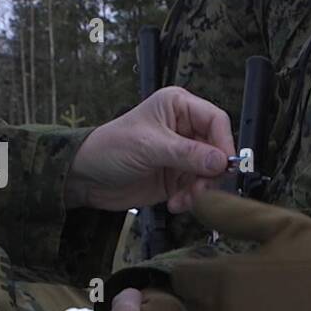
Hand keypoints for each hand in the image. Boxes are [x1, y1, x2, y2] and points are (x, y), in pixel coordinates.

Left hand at [67, 87, 235, 212]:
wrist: (85, 177)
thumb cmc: (109, 148)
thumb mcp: (149, 147)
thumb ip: (187, 154)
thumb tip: (221, 162)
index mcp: (179, 107)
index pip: (216, 120)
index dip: (224, 143)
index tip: (223, 166)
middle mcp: (185, 128)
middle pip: (217, 150)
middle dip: (211, 173)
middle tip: (200, 189)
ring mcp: (183, 154)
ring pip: (210, 173)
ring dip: (200, 190)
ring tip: (184, 200)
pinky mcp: (178, 177)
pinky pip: (197, 189)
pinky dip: (191, 199)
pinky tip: (175, 204)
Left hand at [167, 191, 310, 310]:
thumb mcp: (281, 224)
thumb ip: (233, 214)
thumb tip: (196, 199)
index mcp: (227, 281)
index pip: (182, 279)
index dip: (184, 268)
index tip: (196, 259)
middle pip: (197, 305)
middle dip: (201, 291)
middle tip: (221, 273)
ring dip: (228, 308)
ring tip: (258, 289)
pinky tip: (280, 310)